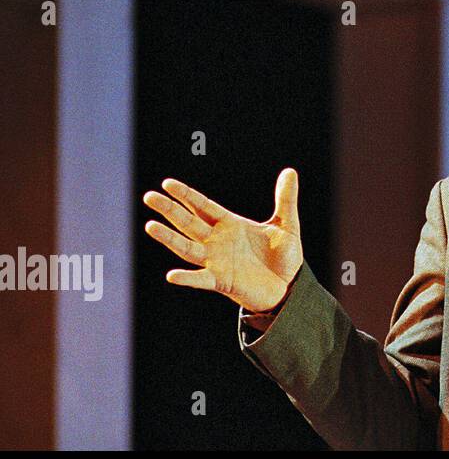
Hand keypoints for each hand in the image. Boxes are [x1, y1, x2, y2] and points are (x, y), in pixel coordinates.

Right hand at [142, 168, 304, 312]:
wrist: (289, 286)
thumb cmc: (283, 256)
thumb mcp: (287, 224)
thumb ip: (285, 198)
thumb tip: (290, 171)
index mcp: (230, 225)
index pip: (203, 207)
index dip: (186, 195)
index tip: (168, 183)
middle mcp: (218, 241)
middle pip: (188, 223)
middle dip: (170, 210)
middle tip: (149, 197)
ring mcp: (216, 261)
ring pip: (187, 247)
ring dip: (169, 238)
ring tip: (150, 226)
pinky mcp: (221, 281)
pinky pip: (201, 279)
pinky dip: (187, 278)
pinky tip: (172, 275)